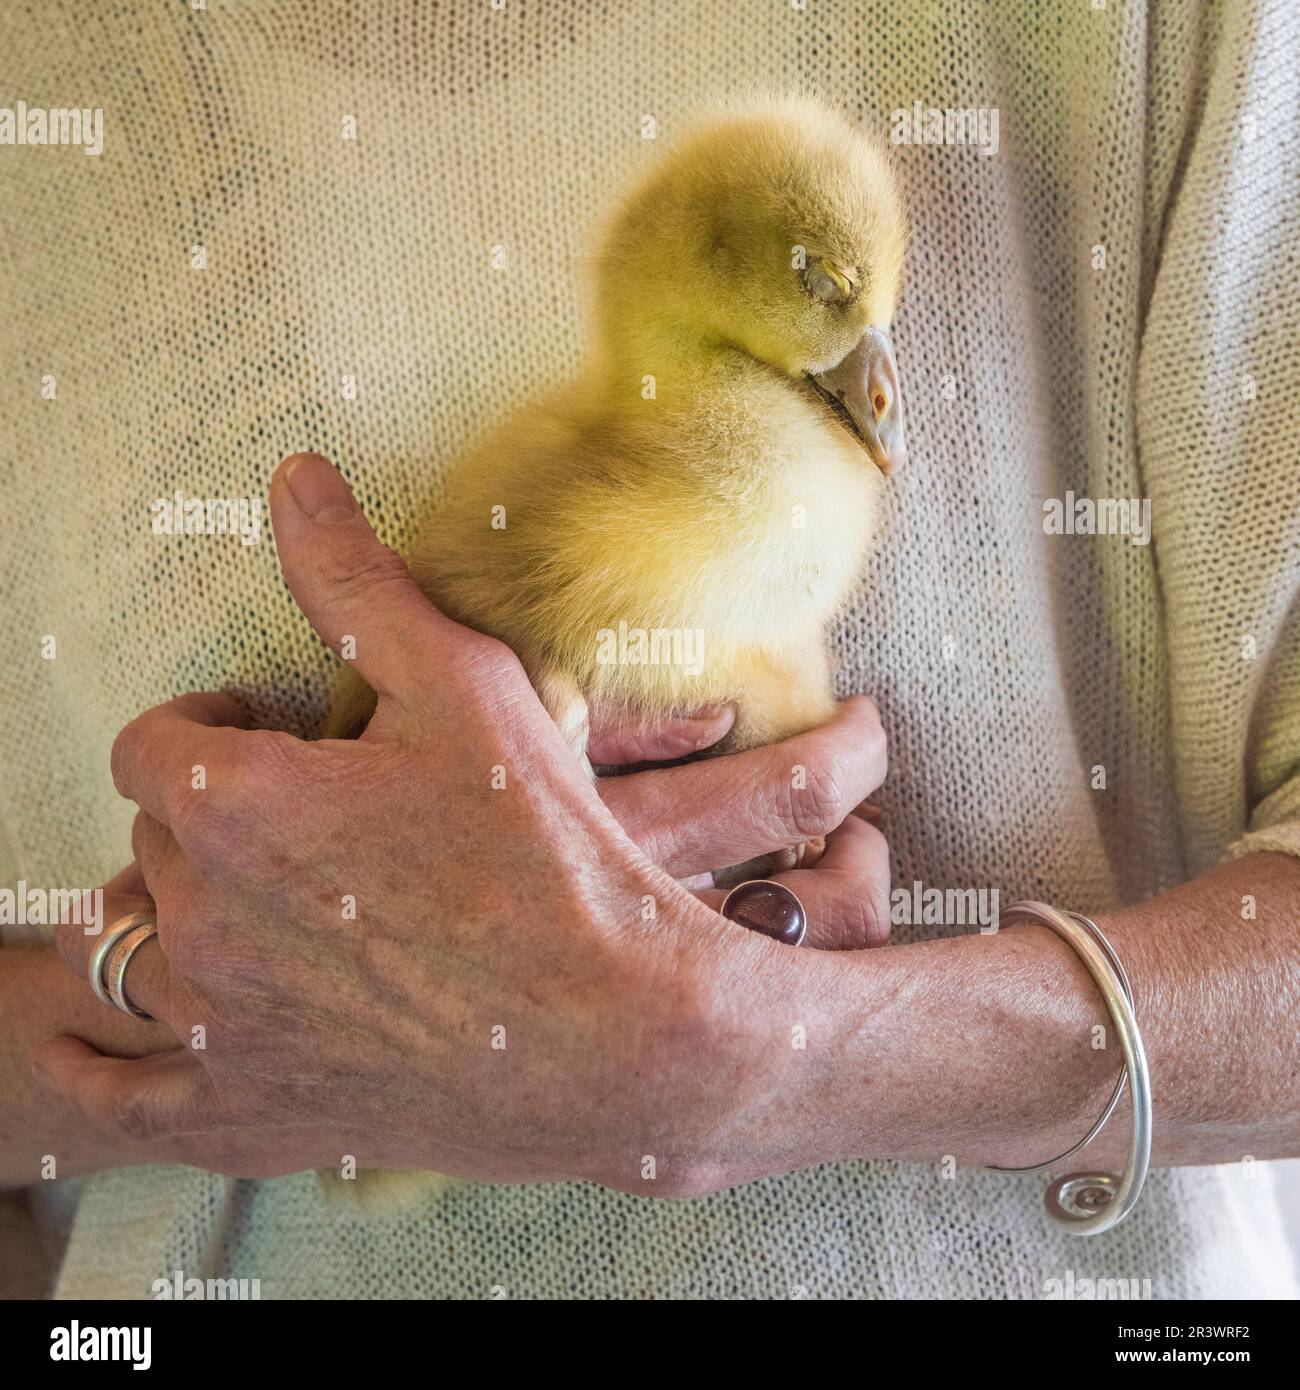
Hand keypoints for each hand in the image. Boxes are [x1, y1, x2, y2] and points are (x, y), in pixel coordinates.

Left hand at [40, 453, 889, 1192]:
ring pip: (131, 950)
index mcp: (233, 800)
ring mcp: (216, 1025)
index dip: (210, 730)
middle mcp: (199, 913)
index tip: (273, 740)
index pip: (151, 743)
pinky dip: (104, 1068)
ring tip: (238, 912)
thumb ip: (354, 584)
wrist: (609, 1027)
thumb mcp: (459, 688)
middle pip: (150, 842)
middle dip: (206, 821)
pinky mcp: (245, 1112)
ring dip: (169, 918)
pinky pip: (125, 1098)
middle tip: (299, 825)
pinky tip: (98, 1054)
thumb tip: (292, 478)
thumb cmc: (542, 851)